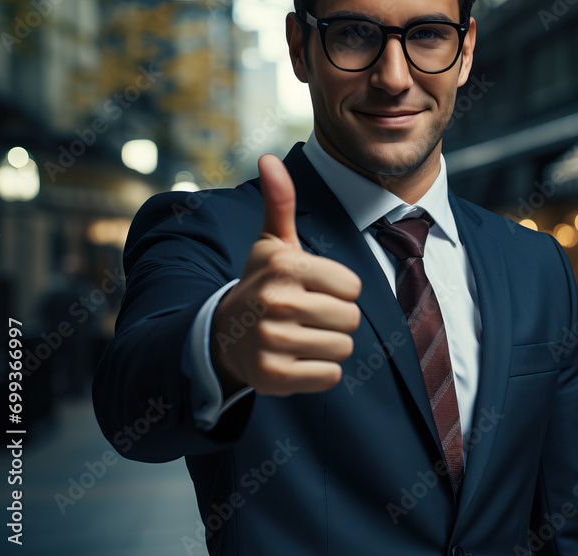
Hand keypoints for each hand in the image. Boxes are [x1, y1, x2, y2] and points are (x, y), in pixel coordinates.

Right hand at [211, 154, 361, 395]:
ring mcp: (272, 342)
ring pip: (343, 349)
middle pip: (351, 319)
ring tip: (300, 337)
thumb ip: (280, 202)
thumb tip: (268, 158)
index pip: (353, 286)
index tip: (313, 290)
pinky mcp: (273, 377)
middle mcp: (276, 302)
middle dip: (336, 320)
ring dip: (328, 346)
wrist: (224, 336)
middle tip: (306, 316)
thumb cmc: (262, 284)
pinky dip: (319, 373)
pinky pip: (330, 377)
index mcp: (285, 266)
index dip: (339, 290)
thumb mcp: (271, 243)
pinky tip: (296, 360)